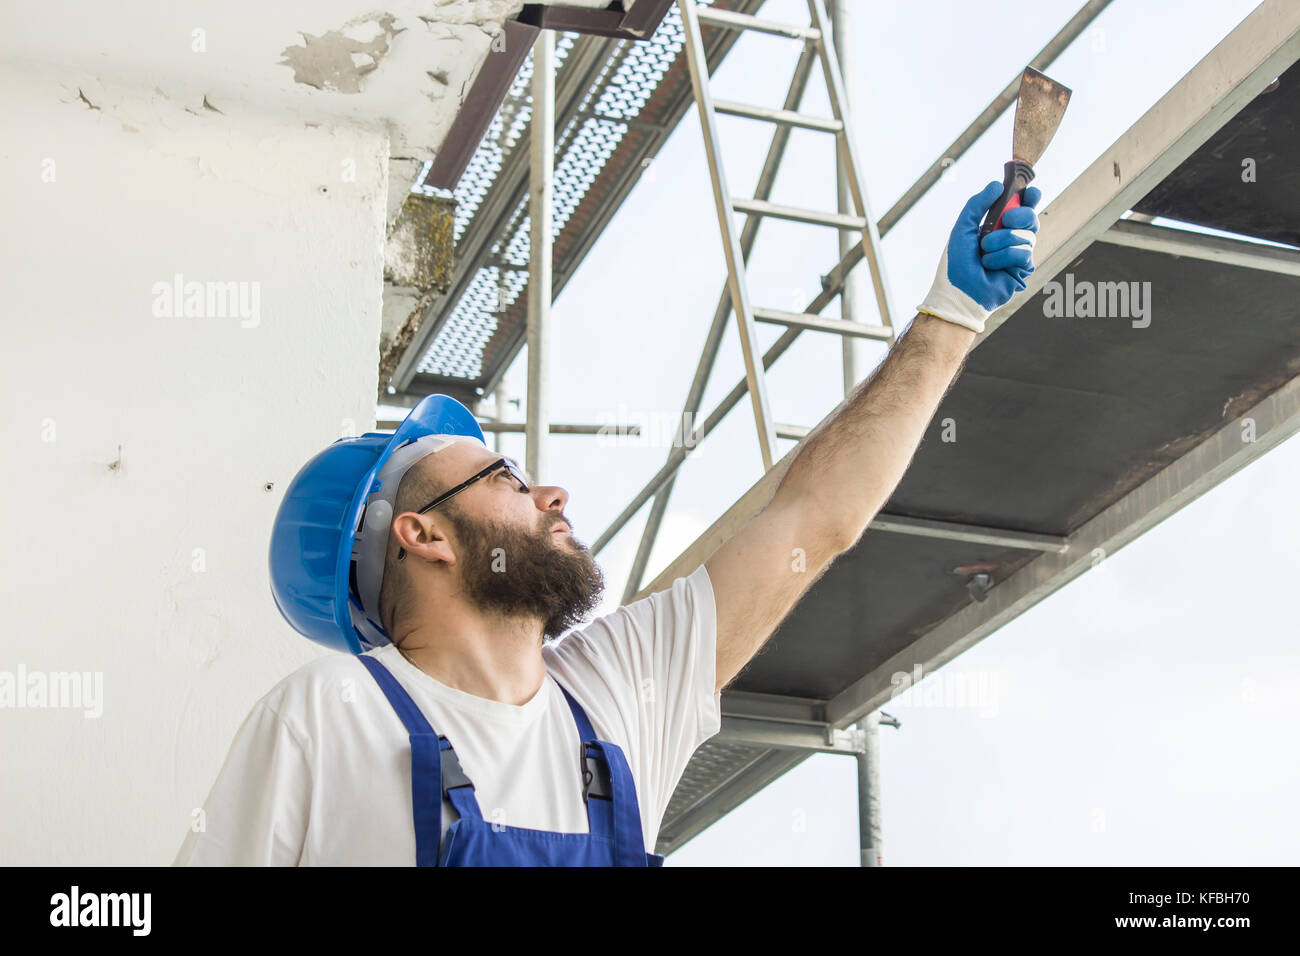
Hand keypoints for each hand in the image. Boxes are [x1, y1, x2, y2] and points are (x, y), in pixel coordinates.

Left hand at [916, 181, 1040, 334]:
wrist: (958, 291)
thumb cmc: (957, 262)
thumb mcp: (963, 227)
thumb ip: (978, 204)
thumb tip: (998, 184)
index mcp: (998, 226)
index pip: (1021, 206)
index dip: (1030, 197)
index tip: (1030, 191)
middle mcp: (1011, 237)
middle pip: (1031, 216)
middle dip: (1020, 215)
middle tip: (1004, 220)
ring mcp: (1019, 253)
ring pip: (1027, 235)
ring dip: (1002, 240)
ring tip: (984, 252)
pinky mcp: (1023, 269)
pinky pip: (1023, 253)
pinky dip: (1004, 256)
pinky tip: (990, 265)